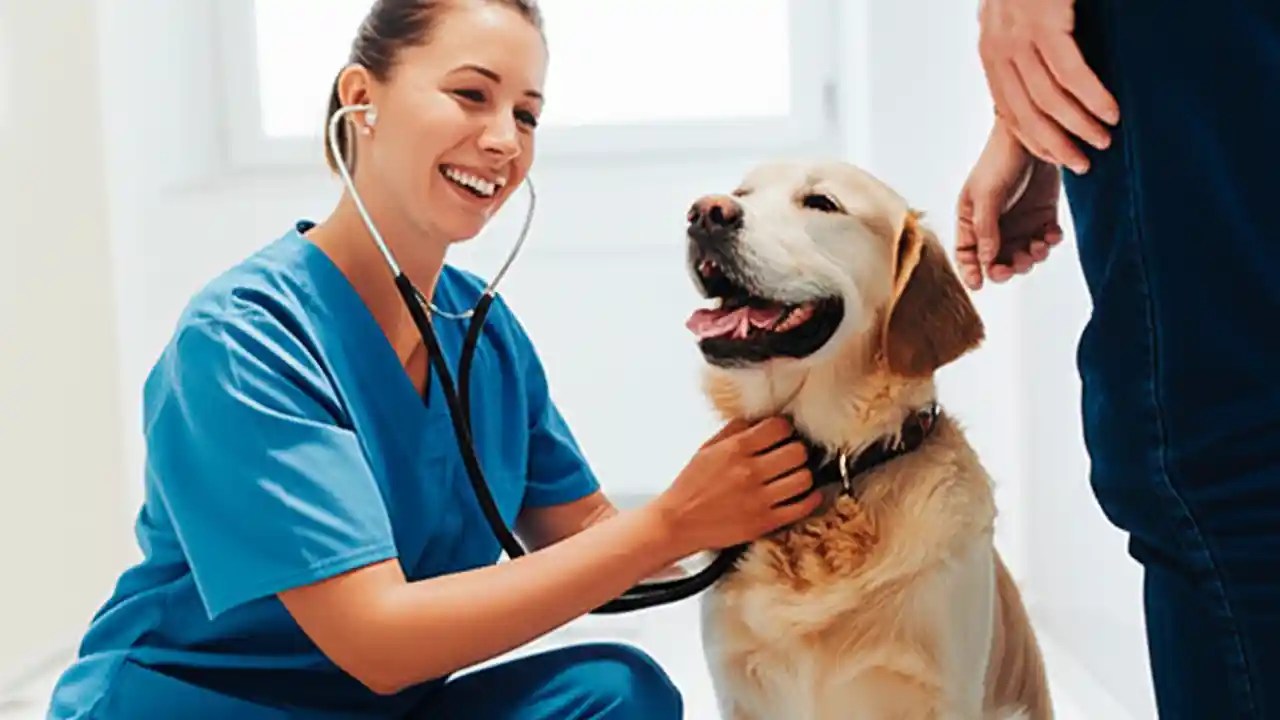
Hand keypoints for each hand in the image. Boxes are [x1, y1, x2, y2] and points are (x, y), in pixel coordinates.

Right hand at [651, 417, 819, 554]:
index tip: (782, 435)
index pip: (779, 427)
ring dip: (803, 474)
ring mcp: (759, 499)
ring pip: (804, 479)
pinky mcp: (765, 523)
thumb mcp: (707, 449)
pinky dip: (810, 499)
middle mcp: (749, 472)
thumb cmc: (692, 485)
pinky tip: (805, 494)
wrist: (678, 522)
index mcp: (735, 450)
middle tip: (790, 456)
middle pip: (797, 452)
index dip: (784, 429)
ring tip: (794, 475)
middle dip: (796, 451)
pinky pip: (802, 508)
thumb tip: (761, 418)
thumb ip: (735, 430)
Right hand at [956, 119, 1063, 289]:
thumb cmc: (1000, 160)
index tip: (979, 284)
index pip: (967, 254)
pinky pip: (1045, 241)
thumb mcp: (987, 194)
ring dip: (1031, 257)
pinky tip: (1051, 234)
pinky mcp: (1043, 216)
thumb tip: (985, 262)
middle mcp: (995, 225)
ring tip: (1038, 247)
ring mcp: (1019, 222)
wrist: (1034, 134)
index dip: (970, 271)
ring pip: (1023, 255)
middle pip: (996, 261)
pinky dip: (1049, 243)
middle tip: (1014, 265)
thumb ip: (986, 229)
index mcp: (972, 219)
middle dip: (1006, 267)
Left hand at [978, 0, 1118, 172]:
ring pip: (1048, 100)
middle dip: (1057, 145)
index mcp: (992, 51)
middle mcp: (998, 48)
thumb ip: (1033, 45)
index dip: (1034, 141)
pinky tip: (1111, 112)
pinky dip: (1092, 97)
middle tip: (1084, 165)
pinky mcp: (1041, 23)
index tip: (1059, 160)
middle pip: (1026, 114)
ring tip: (1105, 141)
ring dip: (1079, 126)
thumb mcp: (1027, 14)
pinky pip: (1069, 73)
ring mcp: (1016, 36)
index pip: (1008, 111)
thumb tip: (1053, 77)